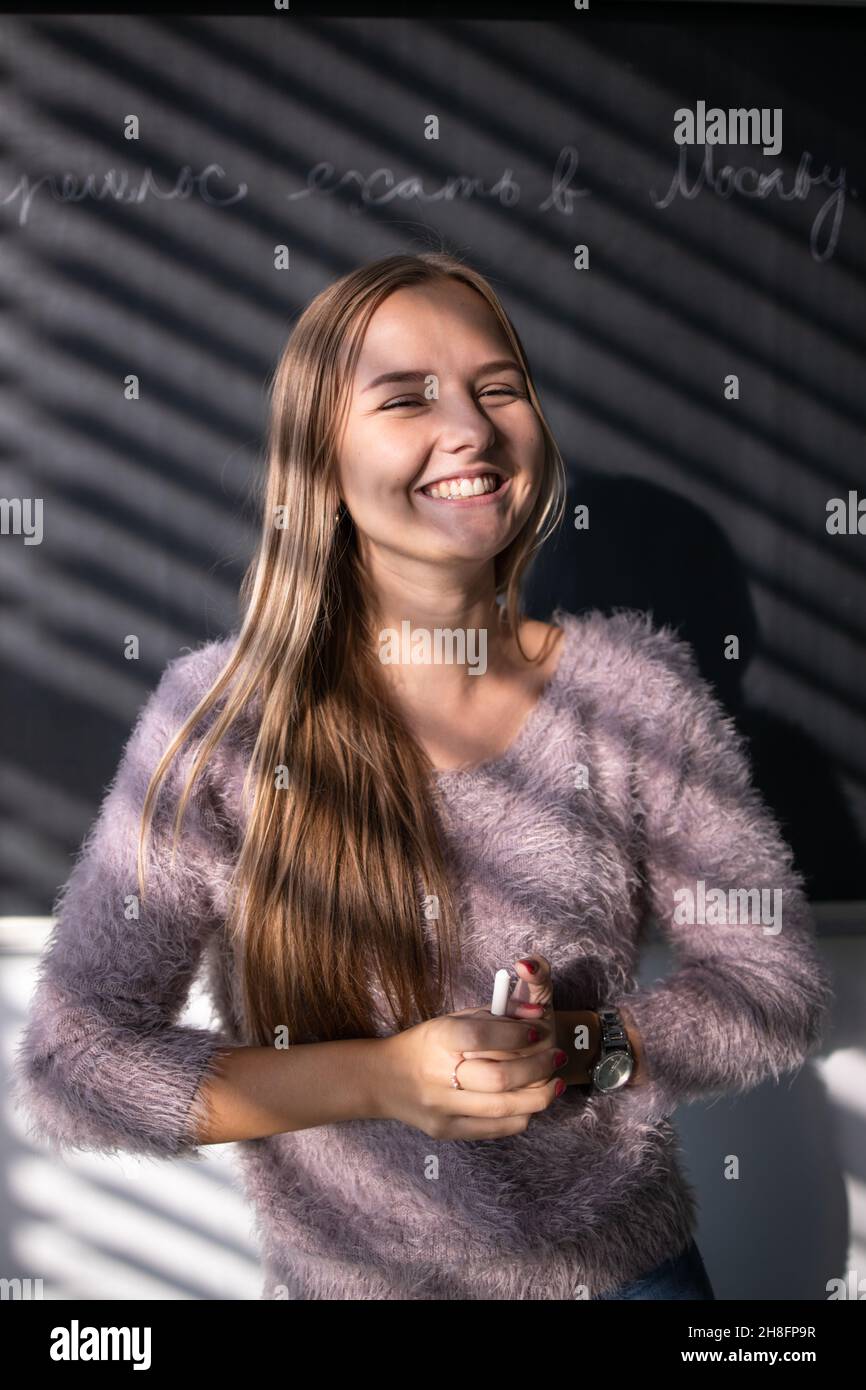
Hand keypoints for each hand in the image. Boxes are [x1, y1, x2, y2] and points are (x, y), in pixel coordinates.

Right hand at [379, 968, 565, 1139]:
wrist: (383, 1080)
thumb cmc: (425, 1044)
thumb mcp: (450, 1019)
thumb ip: (493, 1015)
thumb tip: (536, 1014)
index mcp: (437, 1039)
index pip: (481, 1036)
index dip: (515, 1033)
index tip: (538, 1029)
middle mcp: (438, 1075)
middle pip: (499, 1077)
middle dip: (538, 1067)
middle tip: (557, 1056)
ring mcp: (442, 1108)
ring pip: (504, 1108)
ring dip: (539, 1095)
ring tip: (556, 1082)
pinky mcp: (447, 1131)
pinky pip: (497, 1128)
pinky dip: (522, 1114)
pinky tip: (533, 1102)